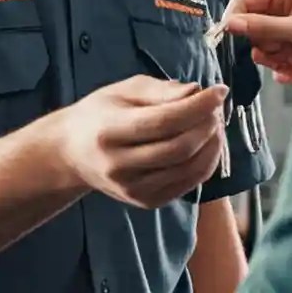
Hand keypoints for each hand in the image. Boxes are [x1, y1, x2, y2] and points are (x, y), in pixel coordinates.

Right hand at [59, 75, 226, 209]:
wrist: (71, 154)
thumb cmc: (100, 114)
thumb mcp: (122, 91)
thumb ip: (160, 91)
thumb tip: (197, 92)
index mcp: (108, 131)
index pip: (164, 121)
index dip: (198, 106)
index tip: (219, 90)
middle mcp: (118, 165)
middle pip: (179, 148)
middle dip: (208, 124)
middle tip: (216, 107)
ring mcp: (132, 189)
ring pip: (189, 169)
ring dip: (212, 144)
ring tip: (214, 123)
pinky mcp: (145, 201)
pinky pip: (189, 184)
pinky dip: (206, 162)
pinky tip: (207, 144)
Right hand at [224, 0, 291, 84]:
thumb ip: (263, 27)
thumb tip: (231, 24)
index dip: (235, 17)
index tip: (228, 34)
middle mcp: (285, 5)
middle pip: (252, 26)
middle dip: (265, 45)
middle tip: (281, 51)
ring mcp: (287, 26)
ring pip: (263, 46)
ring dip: (277, 58)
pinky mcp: (291, 46)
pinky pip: (275, 59)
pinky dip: (285, 68)